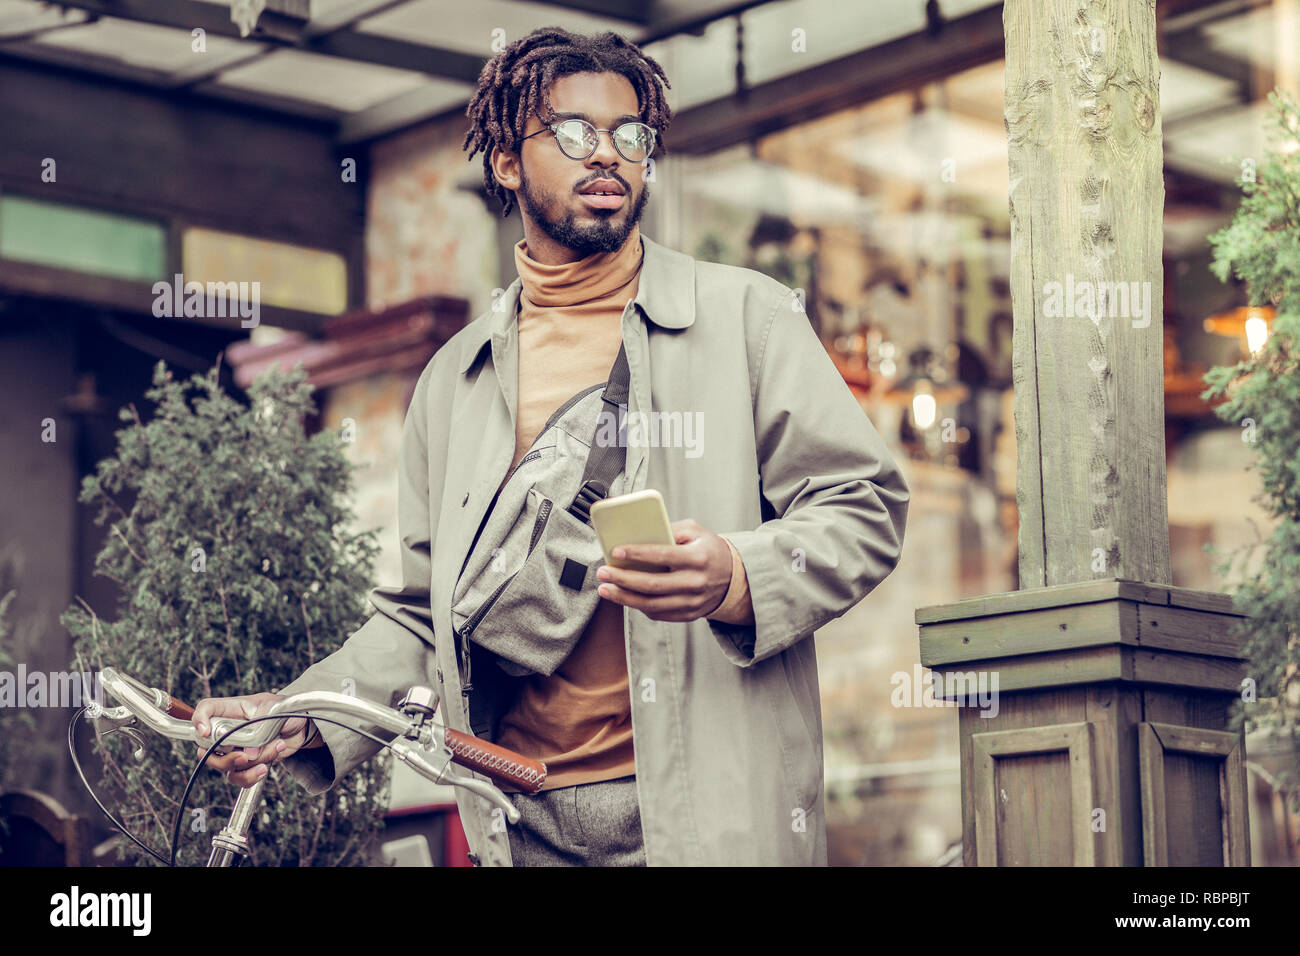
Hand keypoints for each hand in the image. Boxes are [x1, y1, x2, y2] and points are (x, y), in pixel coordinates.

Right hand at [191, 693, 311, 787]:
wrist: (301, 727)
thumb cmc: (286, 711)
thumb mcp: (275, 709)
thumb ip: (259, 728)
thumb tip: (249, 754)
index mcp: (232, 710)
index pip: (206, 709)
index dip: (199, 720)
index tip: (205, 732)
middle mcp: (228, 730)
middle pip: (206, 748)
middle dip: (224, 758)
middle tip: (244, 756)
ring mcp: (235, 748)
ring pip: (225, 766)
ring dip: (250, 765)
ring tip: (273, 749)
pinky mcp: (246, 763)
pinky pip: (238, 777)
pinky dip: (252, 776)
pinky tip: (266, 766)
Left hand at [595, 519, 732, 621]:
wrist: (735, 578)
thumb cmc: (709, 549)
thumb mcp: (696, 531)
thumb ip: (670, 530)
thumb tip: (640, 535)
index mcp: (698, 558)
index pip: (662, 555)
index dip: (637, 553)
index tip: (616, 551)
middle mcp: (695, 582)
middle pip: (652, 584)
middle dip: (623, 578)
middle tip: (602, 572)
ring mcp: (692, 602)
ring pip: (652, 604)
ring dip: (624, 598)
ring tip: (606, 588)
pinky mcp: (688, 615)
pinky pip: (658, 614)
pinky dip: (639, 606)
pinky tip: (626, 597)